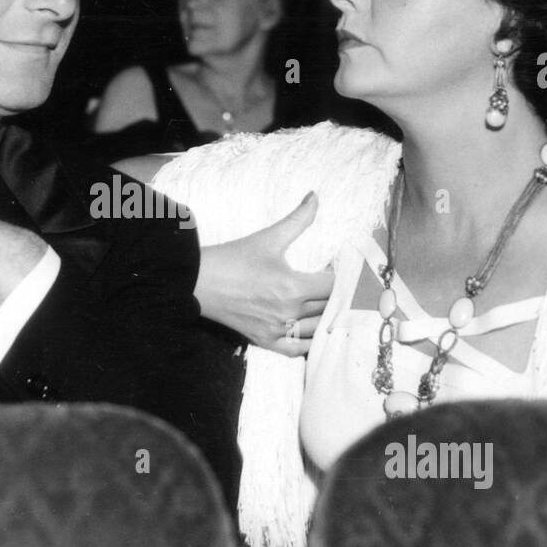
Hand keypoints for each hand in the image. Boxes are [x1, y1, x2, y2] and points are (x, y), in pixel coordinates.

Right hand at [195, 192, 333, 355]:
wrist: (199, 282)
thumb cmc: (233, 259)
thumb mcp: (268, 237)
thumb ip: (298, 219)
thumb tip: (315, 196)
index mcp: (293, 286)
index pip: (335, 286)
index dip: (346, 278)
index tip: (345, 270)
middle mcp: (288, 312)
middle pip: (330, 308)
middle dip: (341, 297)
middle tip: (347, 288)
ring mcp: (277, 330)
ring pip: (318, 330)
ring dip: (330, 319)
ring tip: (336, 308)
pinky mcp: (265, 340)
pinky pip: (296, 350)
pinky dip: (310, 344)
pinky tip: (317, 334)